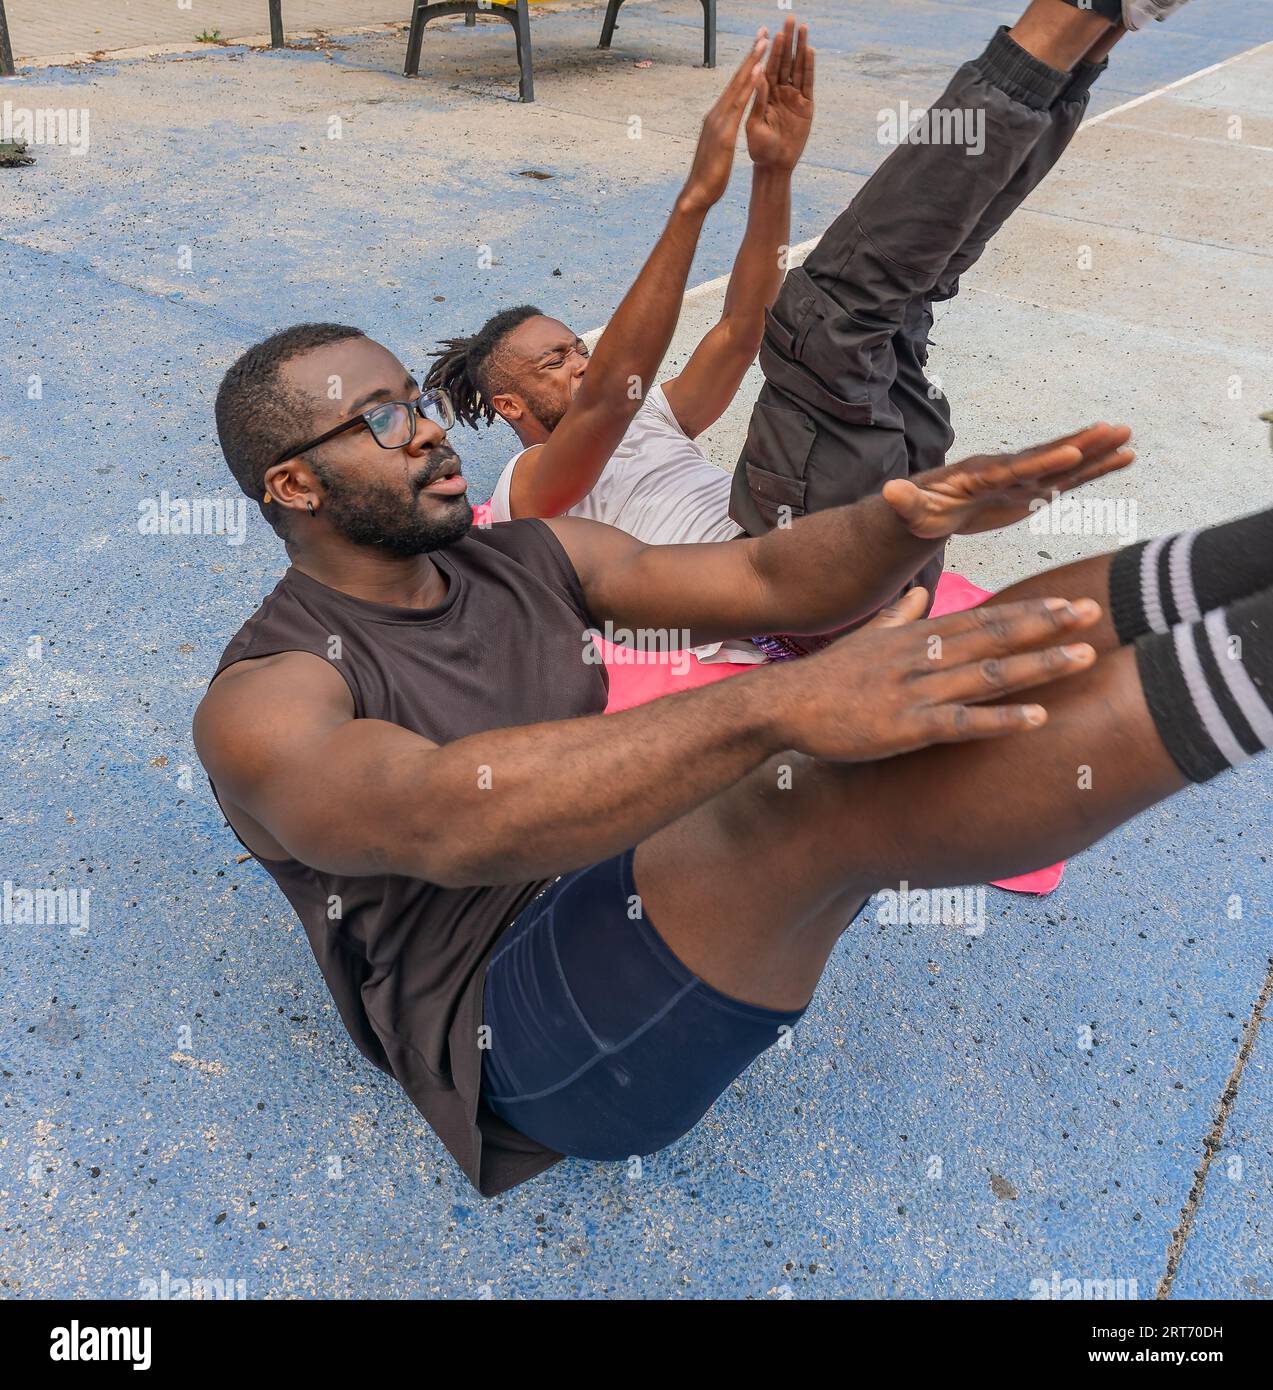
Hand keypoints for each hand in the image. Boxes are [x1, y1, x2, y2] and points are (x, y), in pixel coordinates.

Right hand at [679, 31, 768, 214]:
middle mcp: (716, 114)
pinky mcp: (724, 133)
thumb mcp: (718, 149)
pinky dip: (750, 87)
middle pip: (736, 79)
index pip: (734, 87)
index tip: (757, 48)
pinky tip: (760, 73)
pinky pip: (740, 105)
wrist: (697, 195)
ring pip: (738, 86)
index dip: (746, 66)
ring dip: (752, 63)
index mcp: (717, 118)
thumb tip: (725, 127)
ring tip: (765, 43)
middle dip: (751, 55)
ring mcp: (719, 122)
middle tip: (764, 33)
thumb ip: (722, 133)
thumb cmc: (709, 176)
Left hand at [746, 17, 813, 170]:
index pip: (767, 67)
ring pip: (797, 69)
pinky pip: (807, 84)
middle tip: (790, 19)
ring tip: (803, 28)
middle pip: (784, 62)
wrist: (774, 167)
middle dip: (787, 41)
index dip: (771, 49)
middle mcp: (778, 93)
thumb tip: (757, 74)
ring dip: (799, 49)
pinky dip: (809, 68)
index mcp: (763, 95)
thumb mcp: (754, 124)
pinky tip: (809, 51)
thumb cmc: (759, 149)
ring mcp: (793, 98)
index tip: (773, 30)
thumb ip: (758, 100)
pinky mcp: (806, 107)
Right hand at [773, 589, 1101, 761]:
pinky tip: (1038, 717)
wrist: (784, 705)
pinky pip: (963, 721)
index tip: (1069, 603)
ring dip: (1039, 666)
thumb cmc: (824, 677)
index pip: (982, 619)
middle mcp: (922, 656)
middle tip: (1094, 613)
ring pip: (989, 674)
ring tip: (1083, 657)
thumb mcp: (864, 637)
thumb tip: (922, 590)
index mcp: (915, 636)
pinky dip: (1002, 719)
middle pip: (995, 637)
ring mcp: (916, 691)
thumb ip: (899, 615)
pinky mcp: (905, 726)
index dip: (1029, 612)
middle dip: (1047, 625)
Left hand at [882, 423, 1134, 539]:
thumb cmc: (918, 512)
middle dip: (1081, 445)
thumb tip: (890, 490)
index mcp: (982, 475)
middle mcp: (1008, 470)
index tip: (1069, 452)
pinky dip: (1095, 470)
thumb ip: (904, 502)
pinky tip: (1124, 459)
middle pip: (1047, 456)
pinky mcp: (1033, 490)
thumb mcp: (909, 512)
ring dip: (1095, 452)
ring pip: (1064, 463)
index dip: (1041, 462)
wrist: (930, 509)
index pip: (1015, 468)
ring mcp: (1023, 478)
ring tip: (1129, 437)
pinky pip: (1069, 478)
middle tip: (1115, 429)